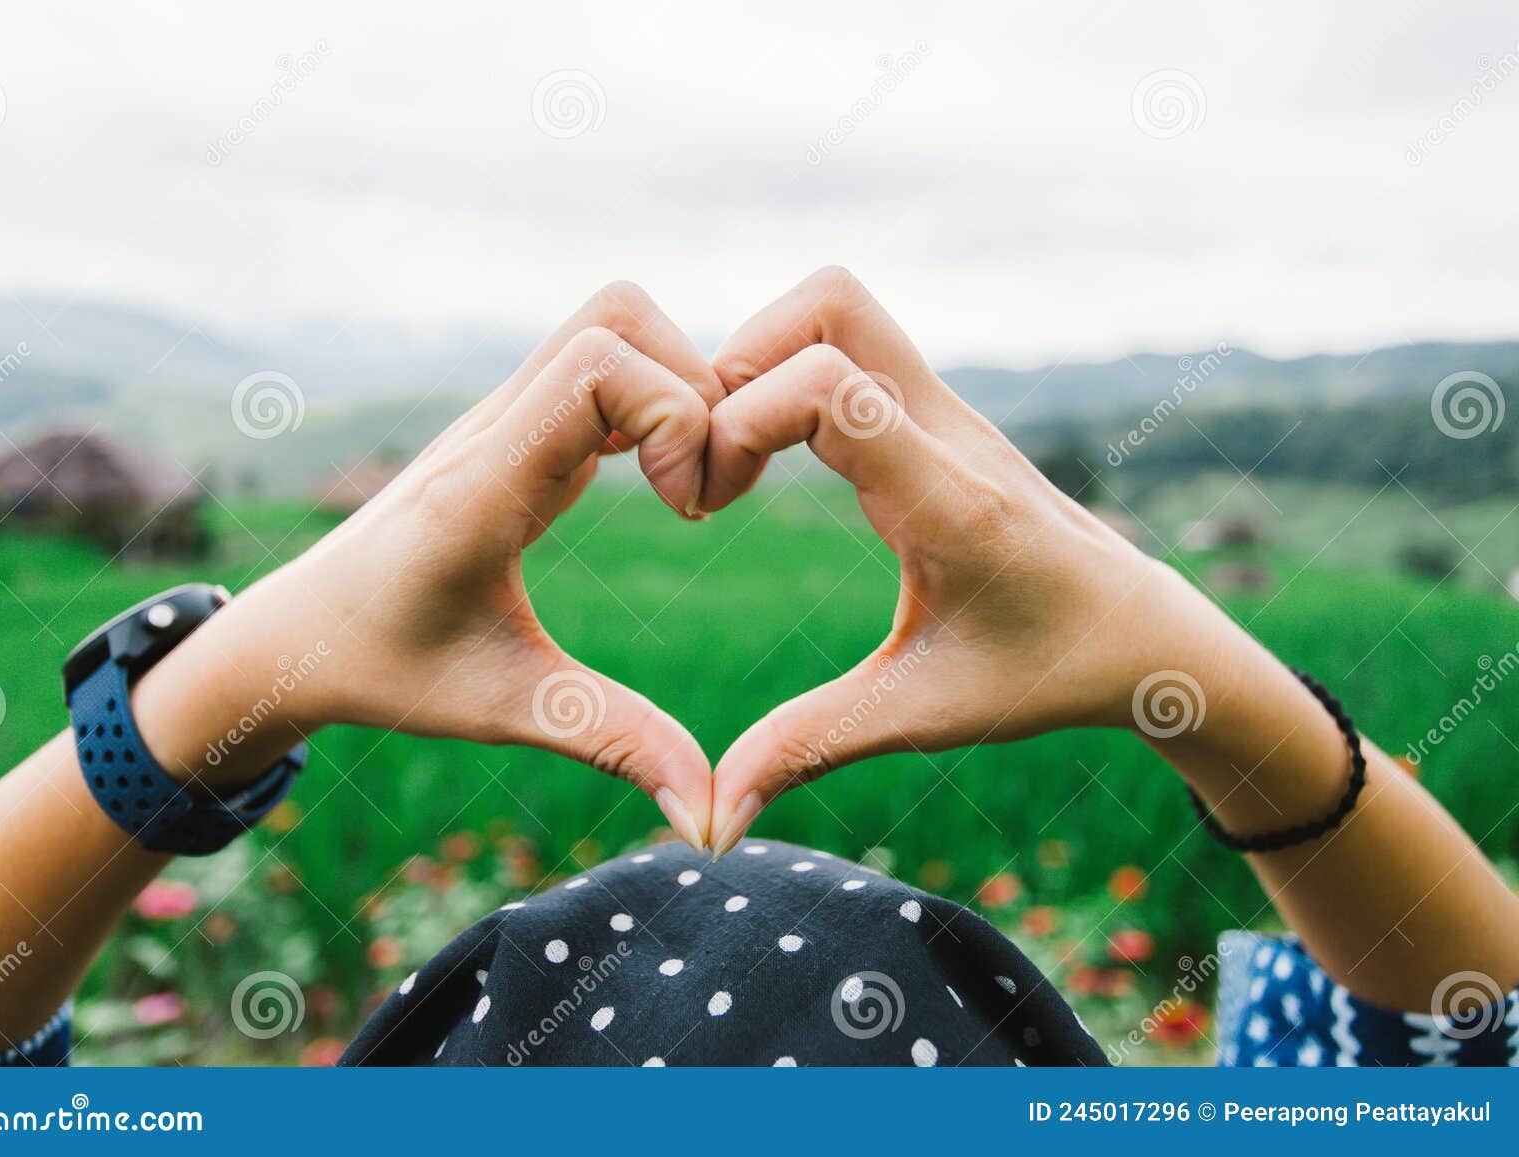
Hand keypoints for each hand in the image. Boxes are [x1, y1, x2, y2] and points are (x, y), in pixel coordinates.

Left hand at [132, 283, 722, 850]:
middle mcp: (495, 427)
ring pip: (611, 326)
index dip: (675, 415)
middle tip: (702, 490)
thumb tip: (710, 821)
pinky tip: (663, 485)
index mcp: (486, 482)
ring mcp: (504, 416)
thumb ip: (615, 745)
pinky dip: (653, 404)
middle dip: (693, 386)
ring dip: (676, 388)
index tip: (689, 511)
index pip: (598, 362)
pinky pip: (602, 366)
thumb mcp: (507, 705)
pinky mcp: (517, 426)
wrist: (299, 632)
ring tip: (689, 488)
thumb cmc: (388, 667)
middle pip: (616, 316)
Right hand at [699, 267, 1222, 854]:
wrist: (1147, 633)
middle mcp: (948, 431)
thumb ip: (809, 750)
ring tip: (737, 458)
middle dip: (740, 358)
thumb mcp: (923, 713)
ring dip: (764, 359)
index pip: (822, 385)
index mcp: (947, 499)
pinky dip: (791, 377)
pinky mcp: (939, 413)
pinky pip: (852, 347)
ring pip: (840, 307)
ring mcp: (948, 410)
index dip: (735, 423)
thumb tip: (710, 823)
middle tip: (714, 458)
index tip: (710, 504)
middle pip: (831, 301)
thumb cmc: (1047, 673)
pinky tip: (775, 462)